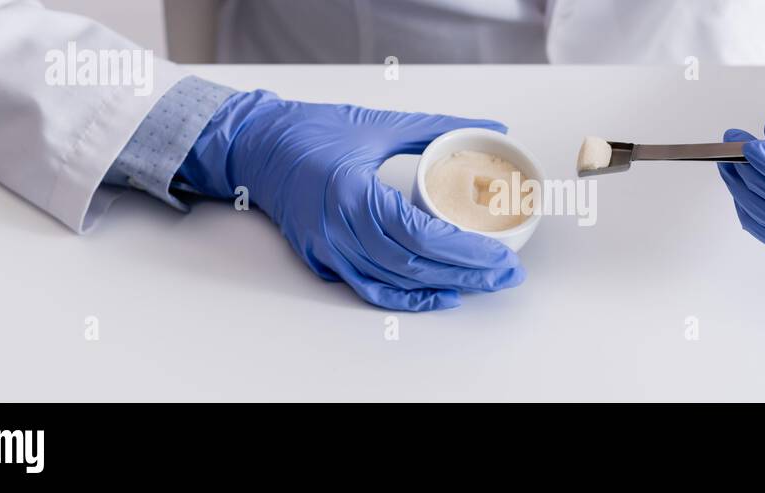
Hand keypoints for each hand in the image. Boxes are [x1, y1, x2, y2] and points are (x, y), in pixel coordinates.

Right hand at [180, 91, 523, 310]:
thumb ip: (439, 127)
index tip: (500, 254)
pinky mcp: (323, 259)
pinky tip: (440, 296)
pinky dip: (406, 298)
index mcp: (352, 191)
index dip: (464, 250)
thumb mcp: (381, 122)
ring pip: (394, 281)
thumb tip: (492, 125)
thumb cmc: (312, 130)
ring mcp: (328, 249)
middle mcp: (338, 228)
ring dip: (443, 287)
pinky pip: (369, 289)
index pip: (420, 233)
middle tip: (507, 274)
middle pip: (413, 264)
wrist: (257, 145)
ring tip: (485, 284)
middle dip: (467, 274)